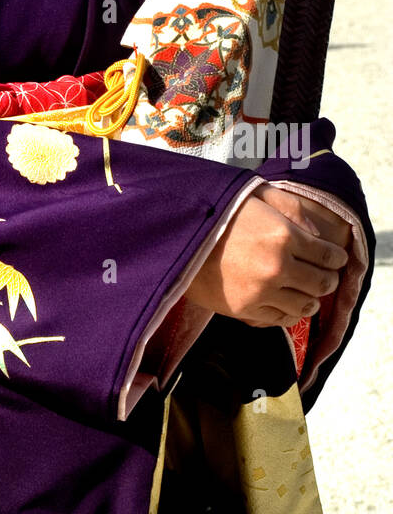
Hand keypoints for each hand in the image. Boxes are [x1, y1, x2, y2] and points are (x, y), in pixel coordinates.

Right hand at [185, 184, 347, 326]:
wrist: (176, 237)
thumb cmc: (216, 212)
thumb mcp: (254, 194)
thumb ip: (290, 207)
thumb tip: (317, 231)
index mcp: (282, 234)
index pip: (328, 255)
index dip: (337, 257)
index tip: (336, 257)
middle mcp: (277, 266)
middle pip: (322, 282)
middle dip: (328, 278)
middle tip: (325, 274)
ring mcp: (262, 291)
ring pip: (306, 305)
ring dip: (312, 298)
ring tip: (308, 290)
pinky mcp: (246, 310)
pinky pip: (282, 319)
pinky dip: (290, 312)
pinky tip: (287, 301)